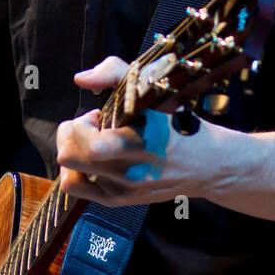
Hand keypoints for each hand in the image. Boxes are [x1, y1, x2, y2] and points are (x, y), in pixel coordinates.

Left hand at [56, 55, 228, 207]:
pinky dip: (77, 169)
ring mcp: (122, 190)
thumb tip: (81, 79)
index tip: (99, 114)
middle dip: (71, 133)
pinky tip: (97, 158)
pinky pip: (75, 187)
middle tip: (93, 125)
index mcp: (142, 142)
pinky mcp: (117, 201)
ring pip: (68, 172)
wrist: (206, 165)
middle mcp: (130, 172)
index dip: (82, 124)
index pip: (91, 146)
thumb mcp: (156, 90)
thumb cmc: (178, 123)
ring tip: (96, 141)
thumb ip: (116, 73)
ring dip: (75, 150)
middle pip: (69, 157)